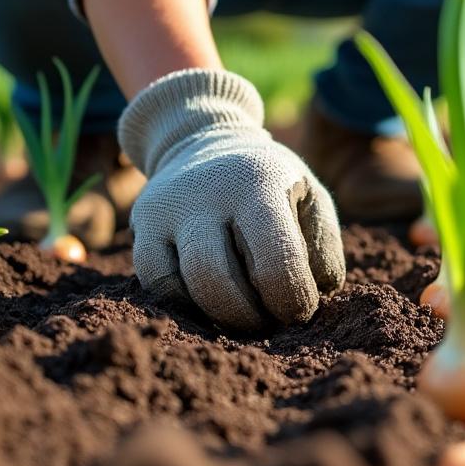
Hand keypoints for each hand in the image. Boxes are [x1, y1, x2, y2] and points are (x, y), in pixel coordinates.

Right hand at [118, 69, 344, 328]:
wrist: (207, 143)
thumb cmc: (271, 184)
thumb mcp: (311, 197)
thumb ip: (323, 245)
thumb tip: (318, 291)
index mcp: (257, 183)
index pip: (275, 259)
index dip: (292, 300)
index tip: (301, 311)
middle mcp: (205, 194)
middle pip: (216, 279)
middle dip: (248, 317)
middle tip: (269, 321)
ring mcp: (166, 211)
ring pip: (177, 286)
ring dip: (216, 318)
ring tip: (244, 315)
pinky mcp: (141, 229)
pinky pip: (155, 286)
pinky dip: (186, 308)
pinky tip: (212, 304)